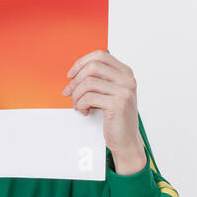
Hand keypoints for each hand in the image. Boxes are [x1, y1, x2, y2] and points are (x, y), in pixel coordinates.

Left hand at [62, 50, 145, 174]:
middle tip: (68, 92)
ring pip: (88, 82)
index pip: (100, 56)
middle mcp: (127, 80)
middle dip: (75, 80)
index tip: (71, 74)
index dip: (81, 62)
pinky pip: (89, 98)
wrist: (126, 140)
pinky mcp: (118, 104)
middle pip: (93, 67)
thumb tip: (75, 71)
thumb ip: (100, 80)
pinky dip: (80, 105)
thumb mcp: (109, 93)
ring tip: (78, 105)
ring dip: (76, 95)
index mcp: (125, 73)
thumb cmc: (115, 117)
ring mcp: (124, 91)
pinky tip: (85, 112)